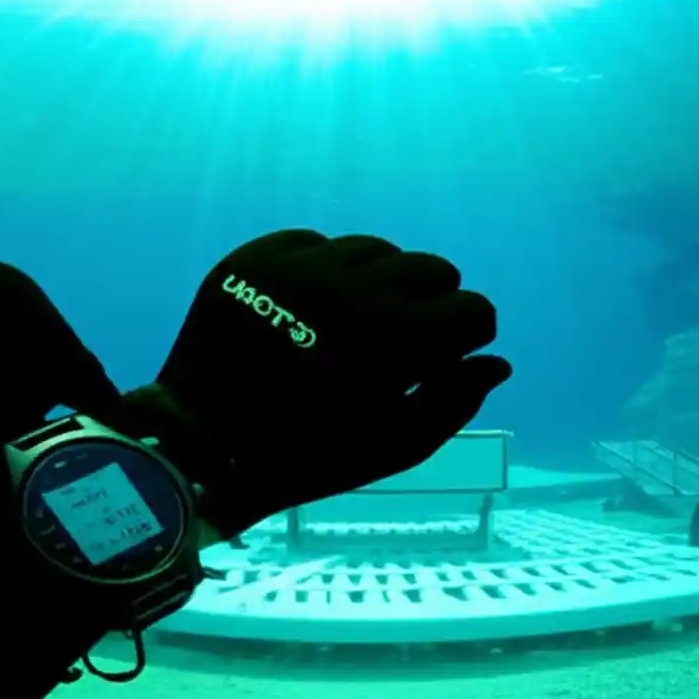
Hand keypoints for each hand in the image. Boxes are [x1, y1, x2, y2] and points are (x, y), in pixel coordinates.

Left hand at [122, 229, 511, 538]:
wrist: (201, 445)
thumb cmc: (307, 453)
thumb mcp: (391, 447)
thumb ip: (454, 402)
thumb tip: (497, 362)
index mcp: (398, 339)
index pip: (473, 309)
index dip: (467, 338)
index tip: (444, 357)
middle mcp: (355, 287)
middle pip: (432, 269)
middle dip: (431, 303)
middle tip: (399, 339)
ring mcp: (301, 267)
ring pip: (375, 249)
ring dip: (378, 281)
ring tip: (351, 322)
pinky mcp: (256, 257)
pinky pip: (313, 244)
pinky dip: (321, 271)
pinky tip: (307, 308)